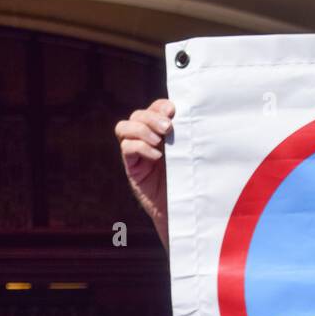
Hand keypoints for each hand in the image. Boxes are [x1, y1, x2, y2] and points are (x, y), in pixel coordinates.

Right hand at [115, 98, 174, 248]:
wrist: (183, 209)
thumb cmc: (190, 180)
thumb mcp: (189, 153)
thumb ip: (186, 135)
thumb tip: (187, 114)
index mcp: (161, 133)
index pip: (153, 109)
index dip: (159, 106)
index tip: (173, 111)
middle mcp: (146, 140)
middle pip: (137, 115)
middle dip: (151, 117)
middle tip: (168, 128)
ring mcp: (136, 153)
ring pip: (124, 127)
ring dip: (141, 129)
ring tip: (158, 141)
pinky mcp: (131, 167)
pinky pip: (126, 148)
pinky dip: (140, 147)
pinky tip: (155, 156)